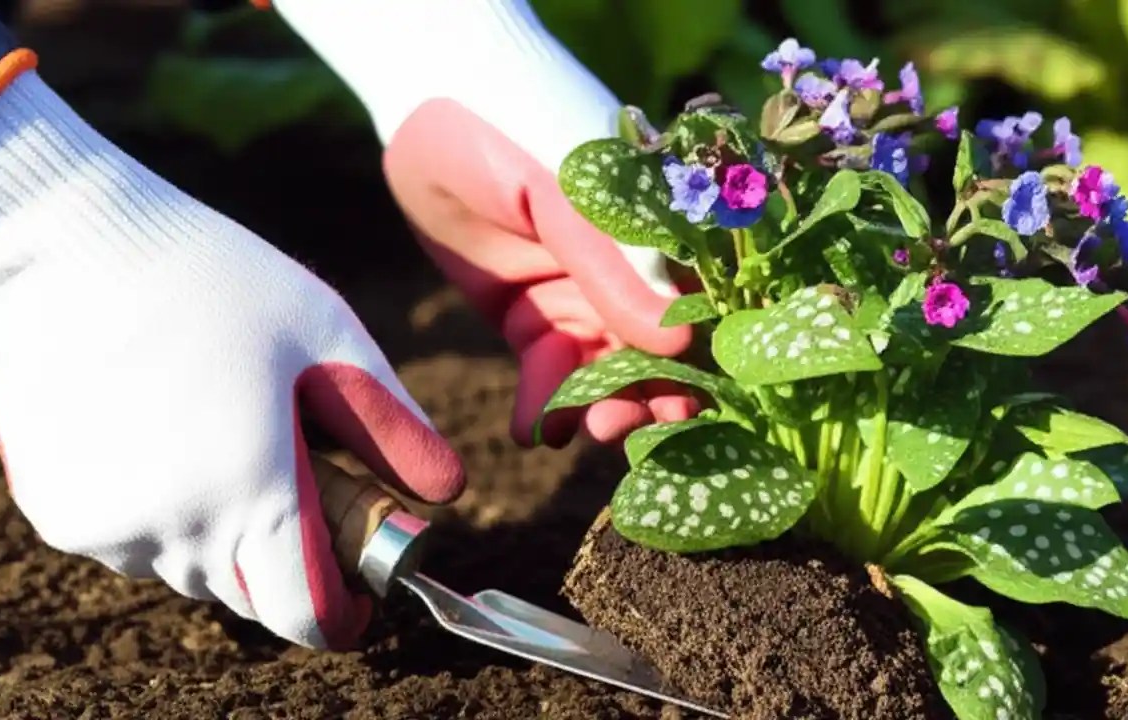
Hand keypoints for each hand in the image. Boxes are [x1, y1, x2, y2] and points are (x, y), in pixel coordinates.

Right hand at [0, 71, 463, 649]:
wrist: (67, 246)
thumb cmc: (215, 280)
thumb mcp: (326, 336)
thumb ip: (392, 427)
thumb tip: (448, 490)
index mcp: (255, 489)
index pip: (305, 613)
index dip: (340, 608)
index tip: (355, 583)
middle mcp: (179, 528)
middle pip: (252, 593)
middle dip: (284, 556)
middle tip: (288, 469)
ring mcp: (111, 528)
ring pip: (190, 569)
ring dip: (218, 531)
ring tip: (217, 435)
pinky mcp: (61, 512)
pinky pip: (132, 542)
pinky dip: (158, 511)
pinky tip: (159, 435)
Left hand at [269, 0, 697, 447]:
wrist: (427, 105)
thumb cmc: (514, 123)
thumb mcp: (567, 197)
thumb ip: (616, 271)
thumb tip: (681, 345)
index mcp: (665, 228)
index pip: (700, 304)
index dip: (698, 360)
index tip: (687, 405)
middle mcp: (632, 269)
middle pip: (655, 350)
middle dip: (644, 395)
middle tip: (623, 428)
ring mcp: (582, 294)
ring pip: (604, 369)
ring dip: (595, 407)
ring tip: (576, 431)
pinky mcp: (532, 315)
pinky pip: (548, 371)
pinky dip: (543, 404)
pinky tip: (533, 430)